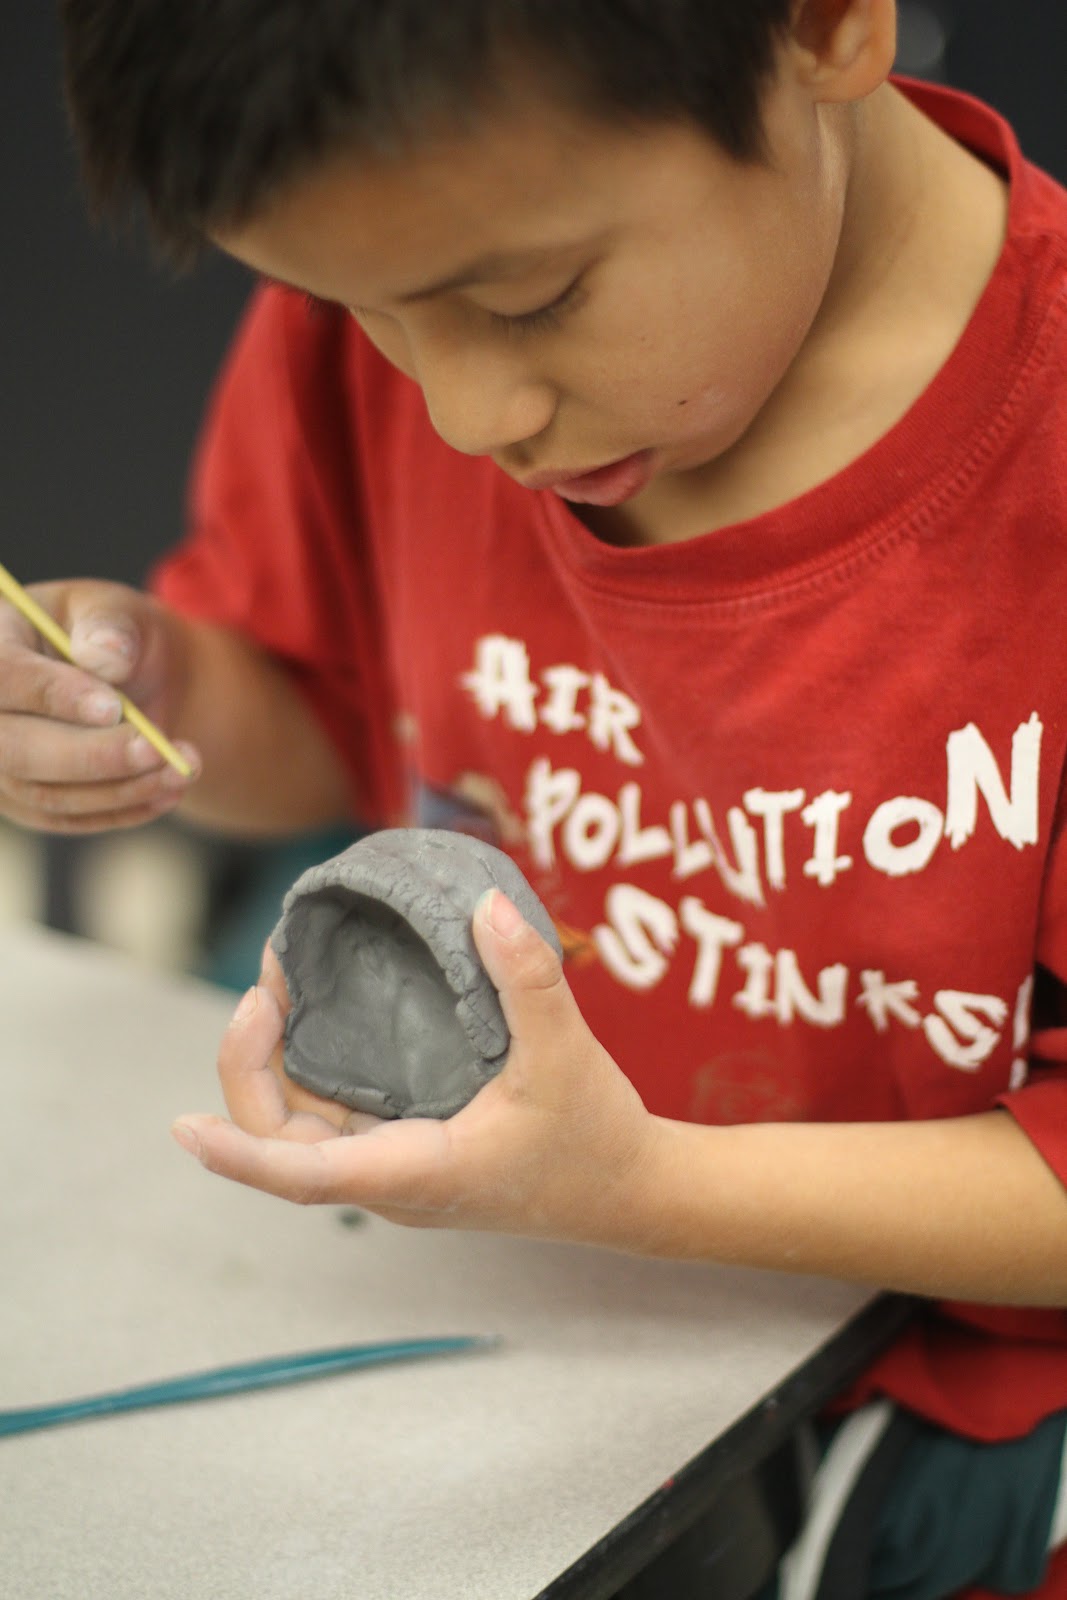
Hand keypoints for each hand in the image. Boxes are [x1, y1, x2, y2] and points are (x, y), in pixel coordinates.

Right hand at [0, 579, 198, 830]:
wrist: (131, 677)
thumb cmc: (114, 634)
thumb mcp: (116, 610)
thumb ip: (110, 625)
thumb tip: (106, 656)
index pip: (4, 677)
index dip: (54, 695)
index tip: (113, 707)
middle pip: (15, 749)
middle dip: (93, 755)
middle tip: (158, 750)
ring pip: (47, 793)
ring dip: (120, 789)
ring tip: (182, 770)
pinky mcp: (26, 800)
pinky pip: (68, 818)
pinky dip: (121, 810)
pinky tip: (168, 792)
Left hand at [172, 891, 661, 1250]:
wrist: (631, 1192)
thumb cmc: (596, 1137)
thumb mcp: (566, 1054)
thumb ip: (529, 980)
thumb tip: (485, 906)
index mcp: (417, 1172)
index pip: (303, 1175)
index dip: (239, 1153)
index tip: (183, 1128)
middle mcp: (391, 1180)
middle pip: (285, 1143)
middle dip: (251, 1068)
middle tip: (267, 982)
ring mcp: (395, 1170)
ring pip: (302, 1131)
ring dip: (275, 1065)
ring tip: (282, 981)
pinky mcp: (408, 1153)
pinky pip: (333, 1119)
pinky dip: (310, 1070)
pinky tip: (322, 1013)